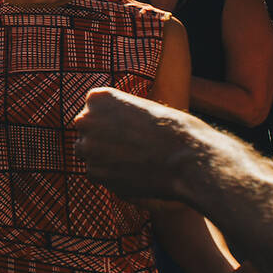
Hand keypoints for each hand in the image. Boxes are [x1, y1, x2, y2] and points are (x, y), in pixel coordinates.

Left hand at [74, 87, 225, 202]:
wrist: (187, 159)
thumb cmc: (175, 131)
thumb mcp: (144, 108)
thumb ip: (120, 115)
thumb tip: (108, 130)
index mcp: (98, 97)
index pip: (94, 110)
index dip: (113, 122)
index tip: (132, 129)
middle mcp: (86, 119)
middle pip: (88, 130)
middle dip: (104, 138)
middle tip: (132, 148)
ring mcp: (87, 146)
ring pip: (88, 152)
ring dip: (103, 157)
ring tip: (134, 160)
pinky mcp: (92, 172)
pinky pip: (95, 173)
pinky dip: (110, 175)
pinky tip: (133, 173)